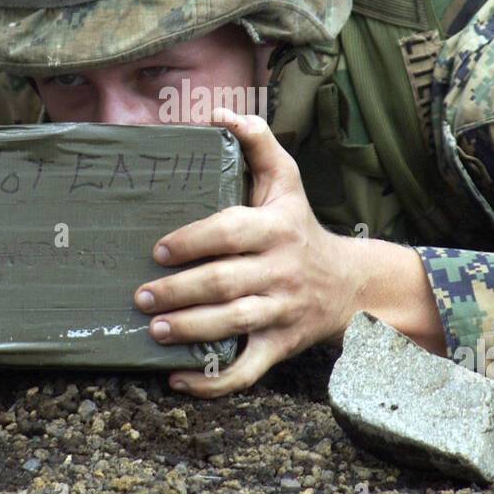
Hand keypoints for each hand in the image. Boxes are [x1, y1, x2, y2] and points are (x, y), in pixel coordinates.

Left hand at [134, 108, 442, 397]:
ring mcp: (282, 310)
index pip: (230, 231)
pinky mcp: (281, 344)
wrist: (352, 284)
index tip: (159, 249)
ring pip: (234, 324)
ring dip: (192, 329)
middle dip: (181, 291)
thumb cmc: (302, 227)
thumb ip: (257, 144)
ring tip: (156, 329)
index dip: (193, 240)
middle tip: (141, 295)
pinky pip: (249, 369)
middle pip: (226, 282)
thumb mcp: (287, 182)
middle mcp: (281, 270)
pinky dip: (215, 381)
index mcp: (276, 227)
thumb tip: (221, 112)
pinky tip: (181, 379)